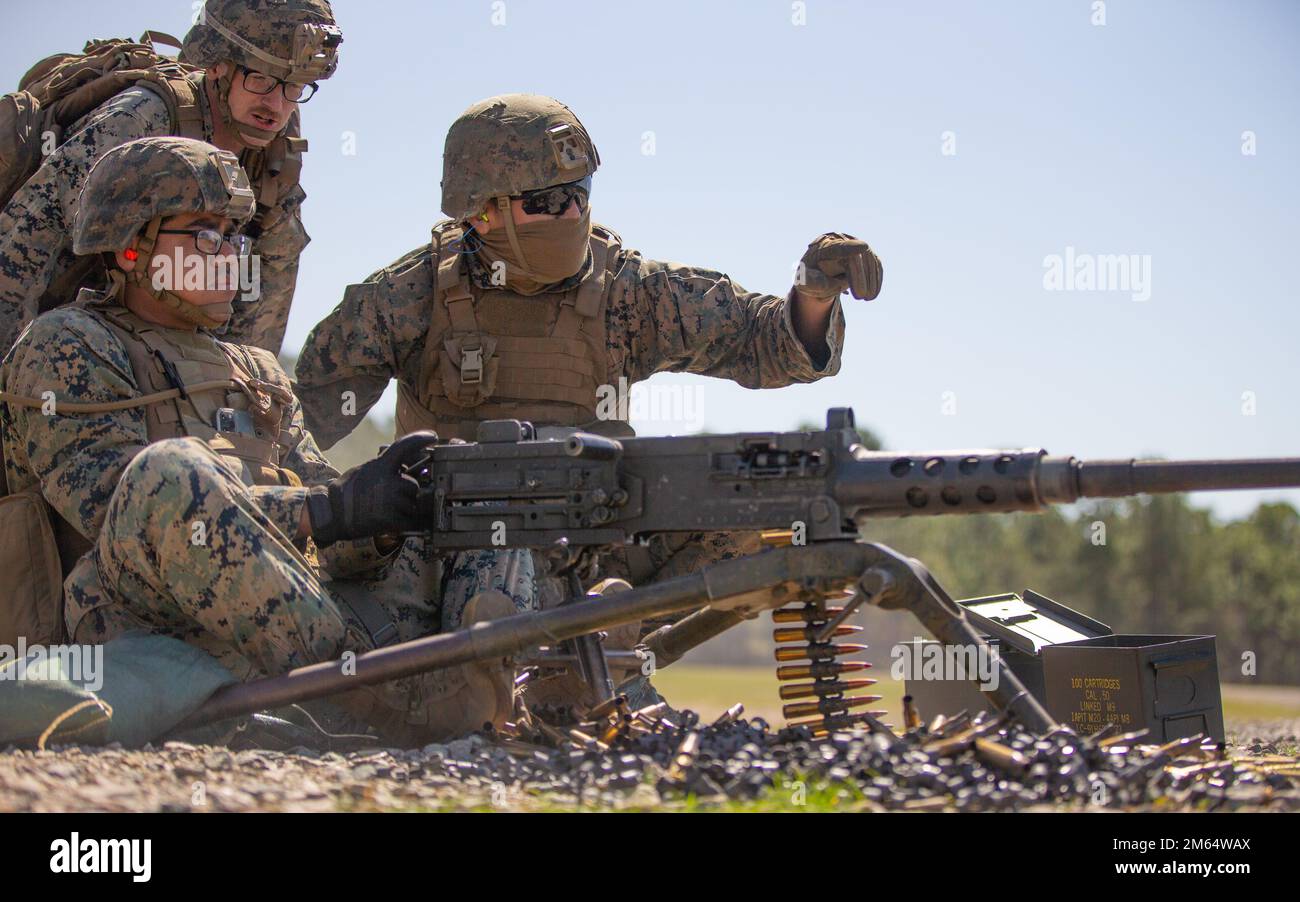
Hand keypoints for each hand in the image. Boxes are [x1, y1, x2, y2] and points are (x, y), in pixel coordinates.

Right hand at [307, 430, 437, 545]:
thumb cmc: (347, 492)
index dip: (420, 439)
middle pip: (412, 484)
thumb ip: (384, 466)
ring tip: (385, 508)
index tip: (432, 436)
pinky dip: (404, 521)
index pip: (404, 446)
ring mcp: (390, 500)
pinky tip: (390, 520)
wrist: (332, 514)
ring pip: (412, 502)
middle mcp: (388, 481)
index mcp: (380, 466)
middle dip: (405, 491)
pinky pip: (410, 519)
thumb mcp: (365, 470)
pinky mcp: (391, 519)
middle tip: (389, 497)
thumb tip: (405, 460)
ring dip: (404, 507)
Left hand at [796, 233, 882, 300]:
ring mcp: (854, 244)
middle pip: (856, 255)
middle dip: (860, 276)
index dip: (850, 247)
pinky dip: (876, 278)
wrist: (818, 272)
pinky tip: (873, 294)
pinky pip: (875, 263)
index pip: (837, 246)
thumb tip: (832, 283)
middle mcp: (841, 241)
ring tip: (867, 298)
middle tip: (860, 297)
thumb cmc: (809, 276)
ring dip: (871, 279)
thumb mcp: (804, 281)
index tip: (863, 247)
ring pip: (869, 258)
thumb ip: (811, 282)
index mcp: (823, 246)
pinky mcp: (864, 253)